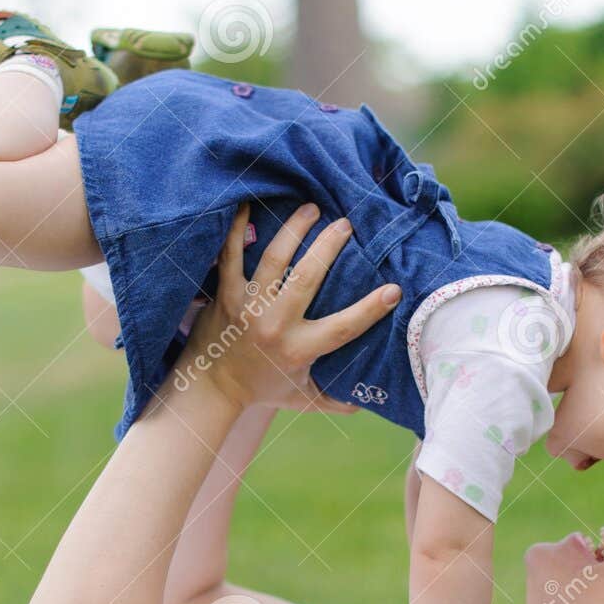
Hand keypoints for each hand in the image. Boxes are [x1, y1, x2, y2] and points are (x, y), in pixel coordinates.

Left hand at [185, 203, 401, 412]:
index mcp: (298, 350)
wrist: (210, 388)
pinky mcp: (225, 293)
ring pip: (274, 259)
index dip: (370, 309)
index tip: (394, 290)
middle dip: (329, 246)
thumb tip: (367, 400)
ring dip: (294, 229)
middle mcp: (274, 325)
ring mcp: (248, 305)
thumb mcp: (301, 399)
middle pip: (307, 278)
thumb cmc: (260, 390)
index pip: (342, 326)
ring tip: (312, 208)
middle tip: (346, 224)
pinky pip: (230, 254)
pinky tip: (247, 203)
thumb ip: (334, 400)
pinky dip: (237, 228)